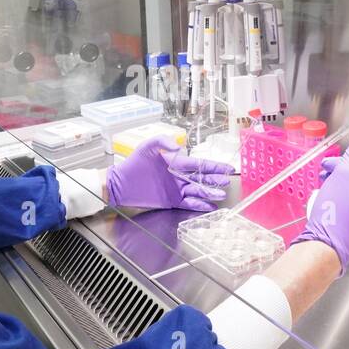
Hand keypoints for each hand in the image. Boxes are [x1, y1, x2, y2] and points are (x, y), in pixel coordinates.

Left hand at [106, 137, 232, 211]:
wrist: (121, 184)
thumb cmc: (133, 164)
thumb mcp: (147, 147)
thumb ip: (163, 141)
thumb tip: (179, 147)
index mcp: (176, 163)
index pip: (199, 164)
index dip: (214, 166)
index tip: (227, 168)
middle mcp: (179, 176)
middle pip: (202, 178)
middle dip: (215, 180)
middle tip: (227, 181)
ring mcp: (176, 189)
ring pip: (197, 191)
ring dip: (209, 193)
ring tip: (220, 195)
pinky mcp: (172, 201)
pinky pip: (189, 203)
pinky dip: (199, 205)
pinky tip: (209, 206)